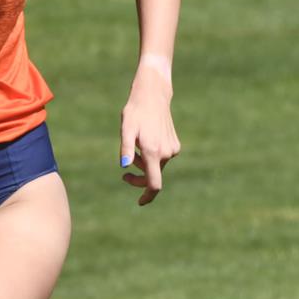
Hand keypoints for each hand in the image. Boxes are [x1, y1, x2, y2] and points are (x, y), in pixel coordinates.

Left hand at [119, 62, 179, 205]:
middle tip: (124, 175)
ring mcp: (172, 150)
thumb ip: (125, 149)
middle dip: (139, 176)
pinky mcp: (175, 145)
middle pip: (152, 176)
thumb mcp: (126, 130)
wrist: (153, 96)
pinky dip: (152, 156)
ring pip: (156, 166)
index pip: (154, 183)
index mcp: (153, 152)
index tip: (140, 202)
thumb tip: (123, 166)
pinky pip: (161, 158)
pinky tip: (146, 139)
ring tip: (135, 144)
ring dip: (144, 163)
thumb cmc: (135, 112)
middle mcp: (166, 153)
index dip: (147, 196)